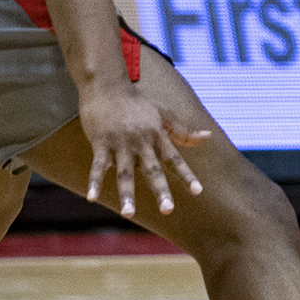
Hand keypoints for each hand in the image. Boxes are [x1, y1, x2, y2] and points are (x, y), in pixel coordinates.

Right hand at [77, 79, 210, 217]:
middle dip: (160, 190)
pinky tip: (91, 198)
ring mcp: (120, 143)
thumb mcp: (164, 114)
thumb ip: (184, 130)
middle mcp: (141, 141)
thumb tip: (208, 136)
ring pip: (124, 173)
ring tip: (128, 214)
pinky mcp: (100, 142)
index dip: (186, 175)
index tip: (198, 191)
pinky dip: (94, 181)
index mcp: (158, 136)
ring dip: (127, 194)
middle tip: (168, 210)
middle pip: (152, 169)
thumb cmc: (138, 102)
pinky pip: (97, 165)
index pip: (175, 159)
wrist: (108, 85)